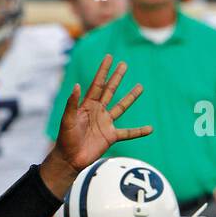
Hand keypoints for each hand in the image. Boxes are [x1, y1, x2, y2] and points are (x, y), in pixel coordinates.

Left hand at [52, 54, 151, 176]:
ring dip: (131, 97)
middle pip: (110, 91)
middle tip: (124, 64)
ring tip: (140, 86)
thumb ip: (72, 104)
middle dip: (116, 77)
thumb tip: (77, 85)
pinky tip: (150, 129)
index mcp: (87, 105)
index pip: (97, 84)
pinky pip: (128, 133)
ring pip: (121, 107)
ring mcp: (106, 123)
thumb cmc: (65, 139)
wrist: (69, 159)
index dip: (103, 71)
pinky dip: (139, 131)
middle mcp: (98, 111)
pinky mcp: (111, 136)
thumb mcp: (67, 120)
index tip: (109, 57)